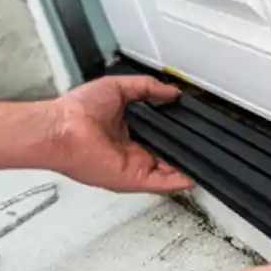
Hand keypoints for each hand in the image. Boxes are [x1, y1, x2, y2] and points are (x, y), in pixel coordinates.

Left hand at [45, 76, 192, 192]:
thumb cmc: (78, 110)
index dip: (177, 132)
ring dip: (187, 165)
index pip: (160, 136)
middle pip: (168, 155)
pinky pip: (163, 183)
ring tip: (208, 156)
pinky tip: (196, 174)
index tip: (194, 126)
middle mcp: (132, 150)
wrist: (62, 128)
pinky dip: (180, 180)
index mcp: (128, 131)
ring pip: (170, 171)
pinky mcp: (134, 178)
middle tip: (205, 141)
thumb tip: (171, 91)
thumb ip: (147, 87)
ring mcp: (134, 166)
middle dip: (186, 150)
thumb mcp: (118, 87)